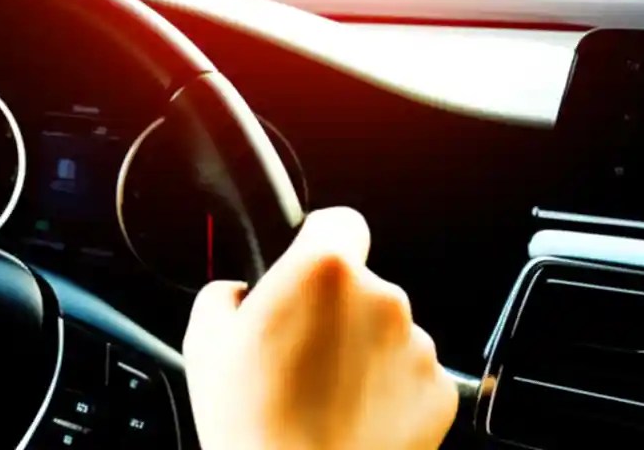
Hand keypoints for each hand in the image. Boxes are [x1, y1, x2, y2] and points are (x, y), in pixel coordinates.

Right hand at [183, 207, 457, 449]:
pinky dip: (386, 390)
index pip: (340, 222)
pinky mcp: (439, 391)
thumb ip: (225, 294)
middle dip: (333, 310)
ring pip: (384, 330)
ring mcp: (416, 346)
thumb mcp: (205, 340)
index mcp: (323, 271)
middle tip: (296, 353)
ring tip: (321, 394)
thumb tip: (240, 294)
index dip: (320, 242)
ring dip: (360, 350)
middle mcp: (381, 297)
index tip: (305, 267)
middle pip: (359, 285)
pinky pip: (408, 374)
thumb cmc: (252, 422)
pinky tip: (349, 416)